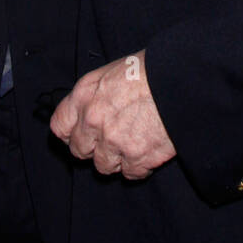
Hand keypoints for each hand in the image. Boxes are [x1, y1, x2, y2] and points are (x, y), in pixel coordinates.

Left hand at [50, 51, 175, 179]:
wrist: (181, 79)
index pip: (60, 127)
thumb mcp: (112, 71)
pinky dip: (139, 166)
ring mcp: (115, 142)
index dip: (71, 132)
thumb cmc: (151, 69)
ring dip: (117, 158)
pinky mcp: (138, 157)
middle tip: (112, 139)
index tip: (81, 134)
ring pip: (104, 166)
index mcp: (85, 96)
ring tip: (133, 143)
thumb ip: (95, 94)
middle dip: (94, 147)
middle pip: (80, 151)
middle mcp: (94, 121)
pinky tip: (148, 150)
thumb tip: (91, 109)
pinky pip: (131, 173)